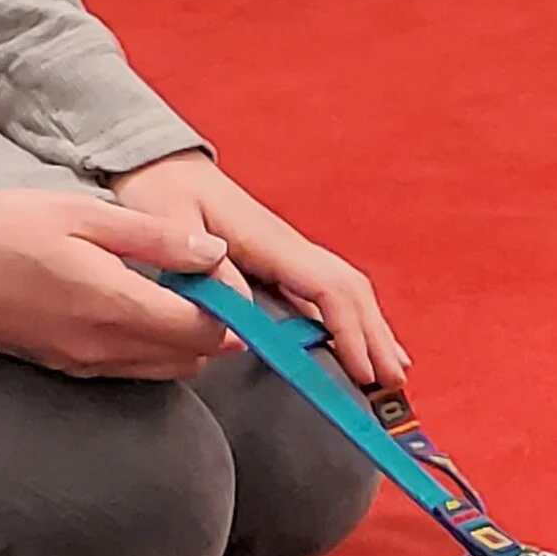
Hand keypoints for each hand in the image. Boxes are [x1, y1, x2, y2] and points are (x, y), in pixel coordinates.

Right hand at [0, 184, 232, 378]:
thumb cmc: (5, 230)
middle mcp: (105, 347)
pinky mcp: (68, 368)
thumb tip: (214, 252)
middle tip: (205, 287)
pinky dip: (154, 351)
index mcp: (114, 306)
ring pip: (165, 369)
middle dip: (214, 329)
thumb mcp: (84, 214)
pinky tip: (142, 315)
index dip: (229, 311)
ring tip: (176, 298)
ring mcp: (85, 363)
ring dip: (185, 342)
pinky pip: (132, 371)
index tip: (226, 282)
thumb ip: (157, 237)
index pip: (203, 331)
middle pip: (192, 357)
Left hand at [113, 152, 406, 388]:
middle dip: (376, 338)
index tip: (360, 370)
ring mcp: (291, 257)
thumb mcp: (170, 223)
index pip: (328, 287)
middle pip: (352, 292)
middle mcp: (291, 249)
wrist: (163, 170)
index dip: (350, 330)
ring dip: (374, 332)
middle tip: (393, 385)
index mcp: (271, 242)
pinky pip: (330, 296)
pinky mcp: (284, 265)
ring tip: (393, 374)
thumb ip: (203, 265)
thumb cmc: (163, 197)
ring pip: (348, 293)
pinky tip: (364, 348)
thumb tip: (241, 306)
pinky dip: (354, 324)